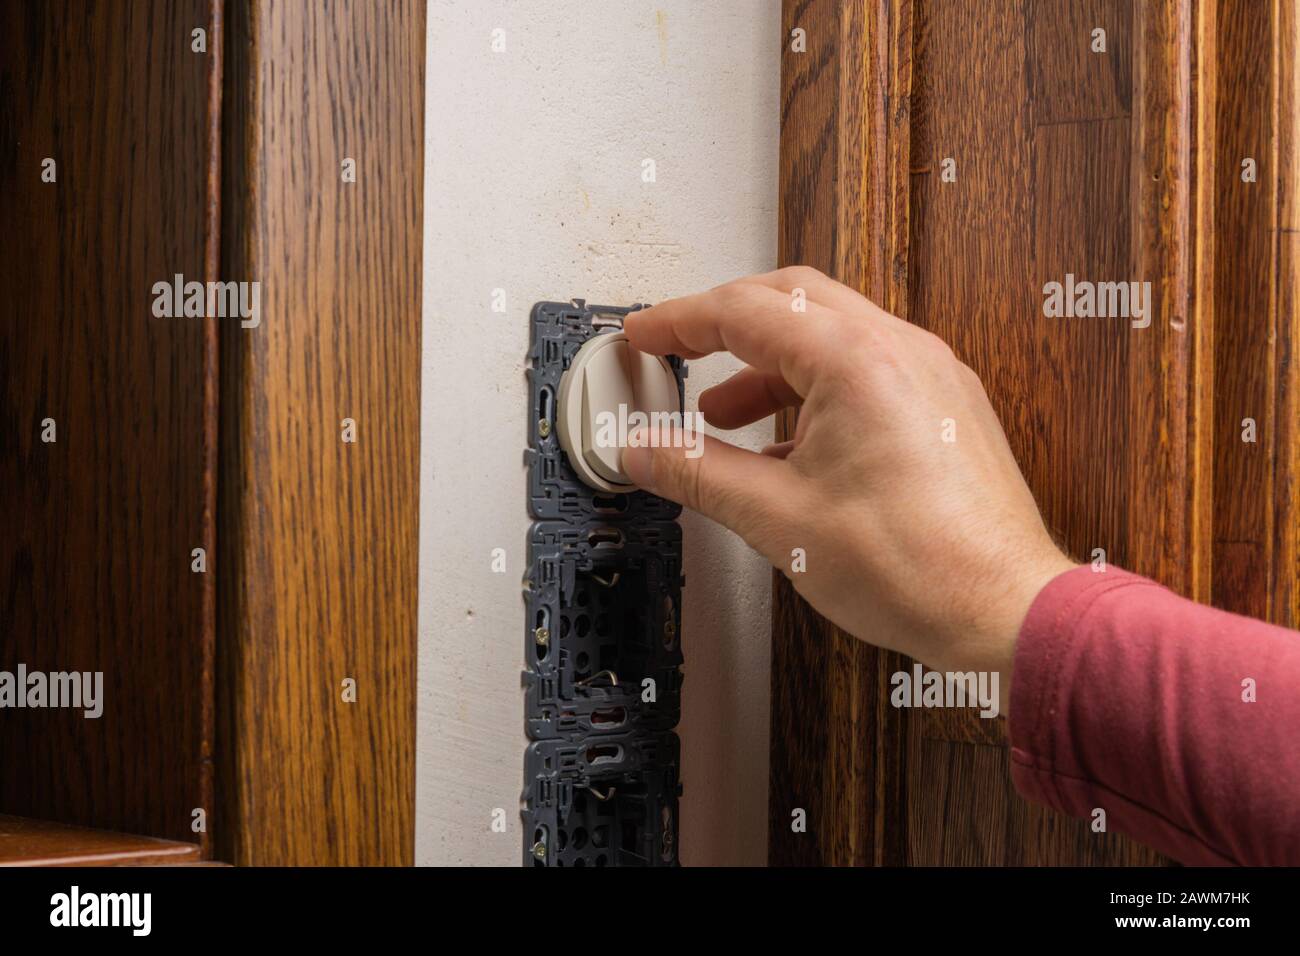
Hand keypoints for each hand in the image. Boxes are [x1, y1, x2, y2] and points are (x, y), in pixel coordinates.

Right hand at [620, 268, 1075, 707]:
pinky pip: (866, 370)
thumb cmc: (920, 567)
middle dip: (723, 323)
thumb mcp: (777, 519)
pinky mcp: (946, 407)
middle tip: (677, 349)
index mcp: (855, 360)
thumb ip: (698, 472)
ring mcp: (931, 375)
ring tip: (723, 412)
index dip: (679, 321)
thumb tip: (646, 450)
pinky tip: (788, 445)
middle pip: (790, 300)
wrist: (1005, 609)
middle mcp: (901, 350)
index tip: (644, 335)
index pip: (743, 310)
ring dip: (768, 364)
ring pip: (830, 334)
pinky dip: (813, 390)